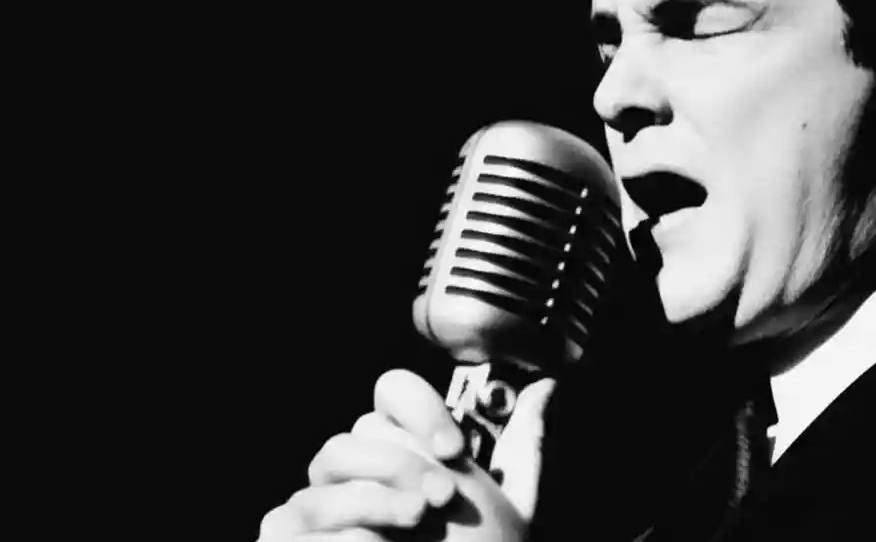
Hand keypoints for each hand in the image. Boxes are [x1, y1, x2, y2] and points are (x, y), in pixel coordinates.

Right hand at [258, 369, 554, 540]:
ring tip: (419, 522)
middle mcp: (353, 471)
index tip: (456, 451)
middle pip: (353, 435)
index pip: (391, 392)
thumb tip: (547, 387)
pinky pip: (289, 525)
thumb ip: (525, 446)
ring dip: (375, 499)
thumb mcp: (516, 507)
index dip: (419, 409)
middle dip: (403, 462)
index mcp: (402, 447)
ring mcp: (315, 509)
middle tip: (444, 499)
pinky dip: (343, 536)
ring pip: (324, 477)